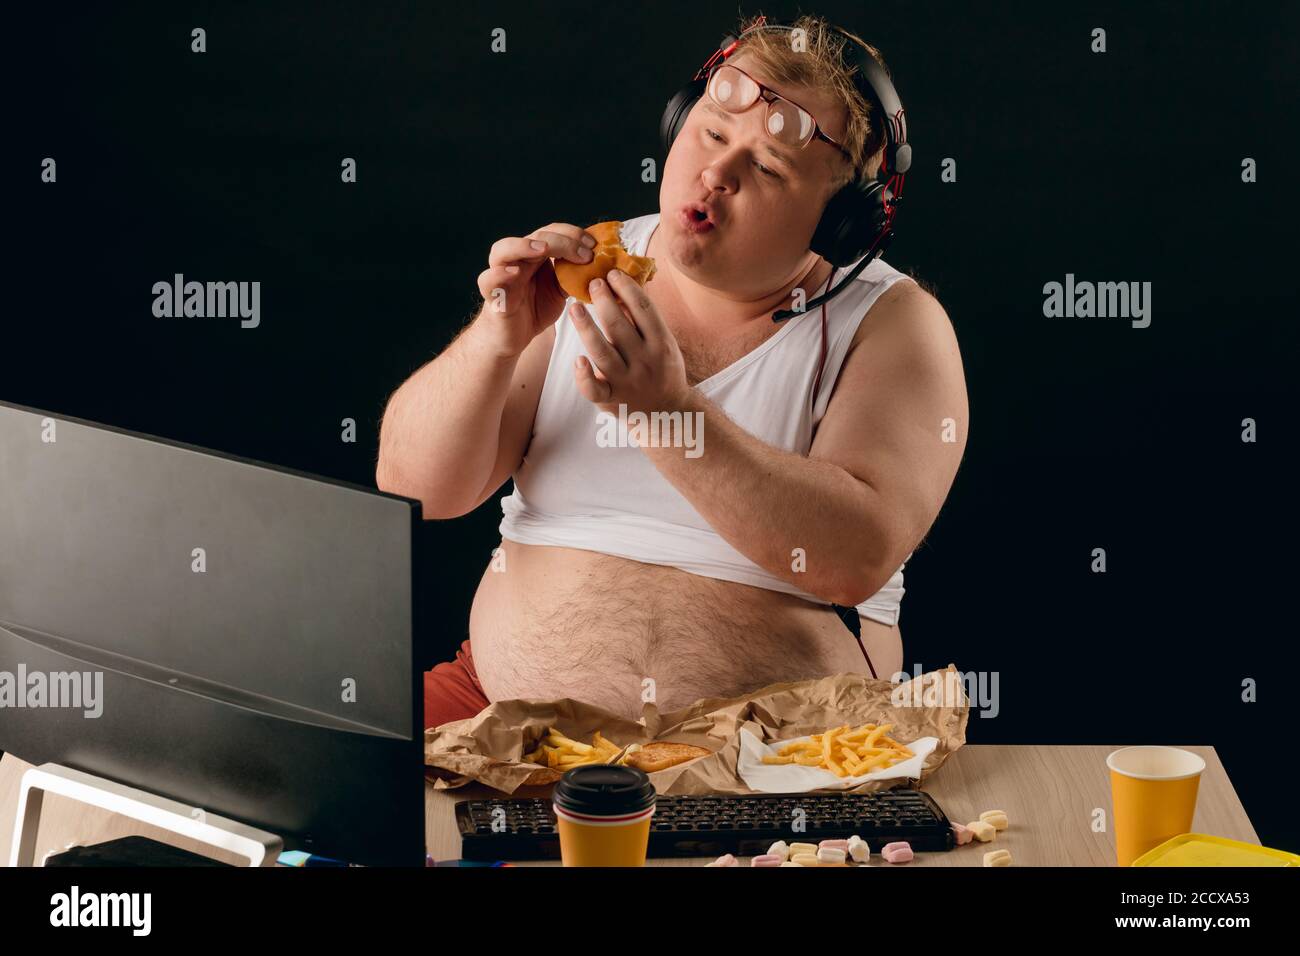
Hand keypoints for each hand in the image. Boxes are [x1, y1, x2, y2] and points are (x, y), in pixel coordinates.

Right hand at [473, 223, 596, 357]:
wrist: (513, 337)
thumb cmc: (534, 310)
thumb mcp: (560, 291)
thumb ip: (572, 276)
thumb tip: (598, 266)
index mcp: (535, 255)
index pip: (553, 232)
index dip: (573, 234)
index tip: (594, 246)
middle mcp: (517, 259)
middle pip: (535, 237)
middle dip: (562, 241)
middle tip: (585, 255)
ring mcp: (502, 275)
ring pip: (503, 249)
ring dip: (524, 246)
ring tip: (542, 249)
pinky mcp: (492, 294)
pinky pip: (488, 280)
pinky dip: (498, 274)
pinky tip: (514, 273)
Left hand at [568, 269, 689, 416]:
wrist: (667, 412)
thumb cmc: (661, 368)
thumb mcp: (662, 342)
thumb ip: (644, 318)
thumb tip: (624, 282)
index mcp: (660, 342)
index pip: (643, 309)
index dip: (626, 288)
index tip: (612, 273)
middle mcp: (645, 361)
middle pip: (619, 325)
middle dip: (603, 300)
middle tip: (592, 282)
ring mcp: (627, 381)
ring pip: (602, 352)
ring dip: (586, 327)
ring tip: (574, 307)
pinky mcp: (611, 399)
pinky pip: (594, 389)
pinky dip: (584, 376)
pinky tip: (577, 360)